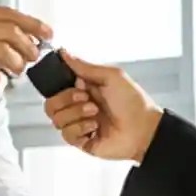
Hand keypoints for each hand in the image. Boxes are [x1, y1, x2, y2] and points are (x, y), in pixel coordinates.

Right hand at [43, 50, 163, 162]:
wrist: (144, 129)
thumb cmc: (133, 102)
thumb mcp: (111, 76)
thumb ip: (85, 66)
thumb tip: (64, 53)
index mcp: (83, 89)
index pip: (56, 87)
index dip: (60, 86)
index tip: (76, 84)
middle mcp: (78, 107)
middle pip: (51, 105)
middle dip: (67, 99)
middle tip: (87, 98)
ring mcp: (79, 124)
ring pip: (57, 120)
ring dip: (76, 114)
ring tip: (95, 113)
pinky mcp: (82, 141)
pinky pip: (67, 135)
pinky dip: (80, 129)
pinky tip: (95, 127)